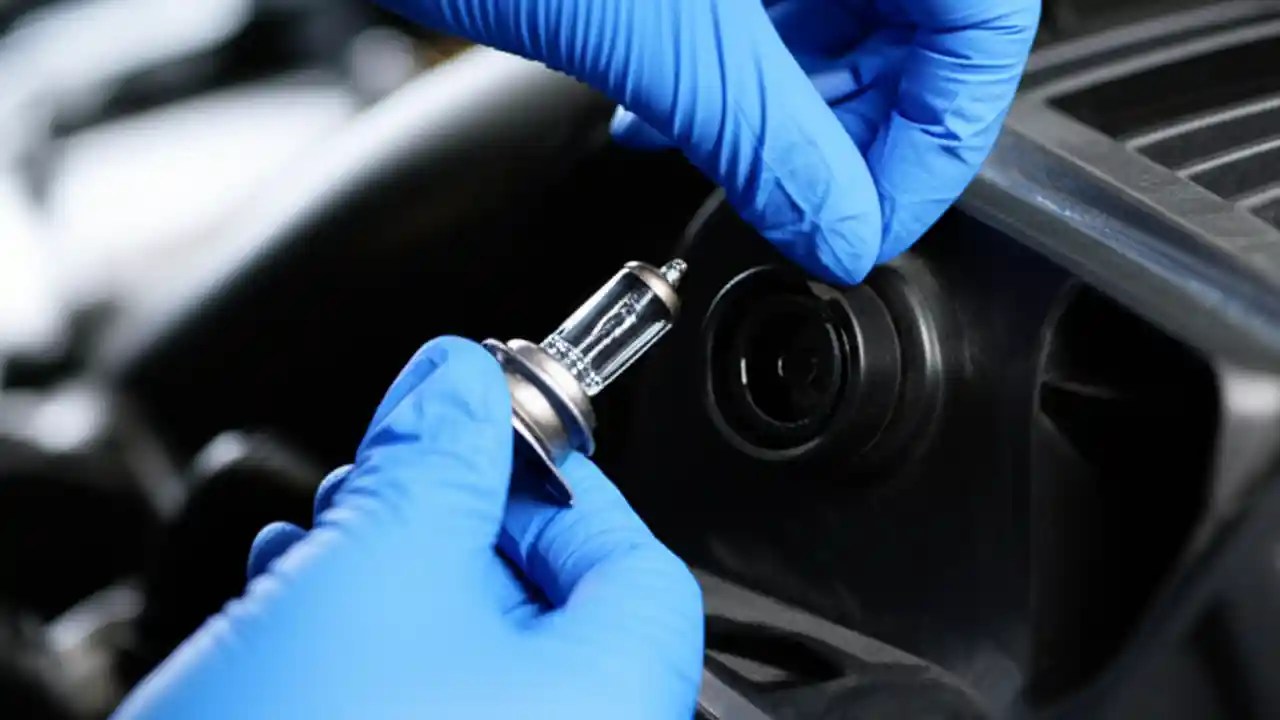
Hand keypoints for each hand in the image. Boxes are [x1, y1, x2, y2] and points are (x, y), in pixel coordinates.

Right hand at [112, 337, 703, 718]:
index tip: (489, 433)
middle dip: (454, 520)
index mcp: (611, 700)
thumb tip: (458, 378)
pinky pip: (420, 702)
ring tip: (320, 537)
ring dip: (393, 573)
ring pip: (468, 654)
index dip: (560, 481)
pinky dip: (365, 643)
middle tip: (392, 475)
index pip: (634, 561)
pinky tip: (294, 605)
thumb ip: (438, 455)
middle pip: (546, 603)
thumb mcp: (378, 567)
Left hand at [376, 0, 1038, 284]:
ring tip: (746, 175)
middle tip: (817, 209)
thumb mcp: (662, 39)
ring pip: (843, 9)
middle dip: (869, 127)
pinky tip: (688, 122)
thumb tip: (843, 227)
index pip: (983, 16)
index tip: (879, 218)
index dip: (943, 133)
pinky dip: (745, 68)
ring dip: (802, 106)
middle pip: (921, 16)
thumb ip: (770, 142)